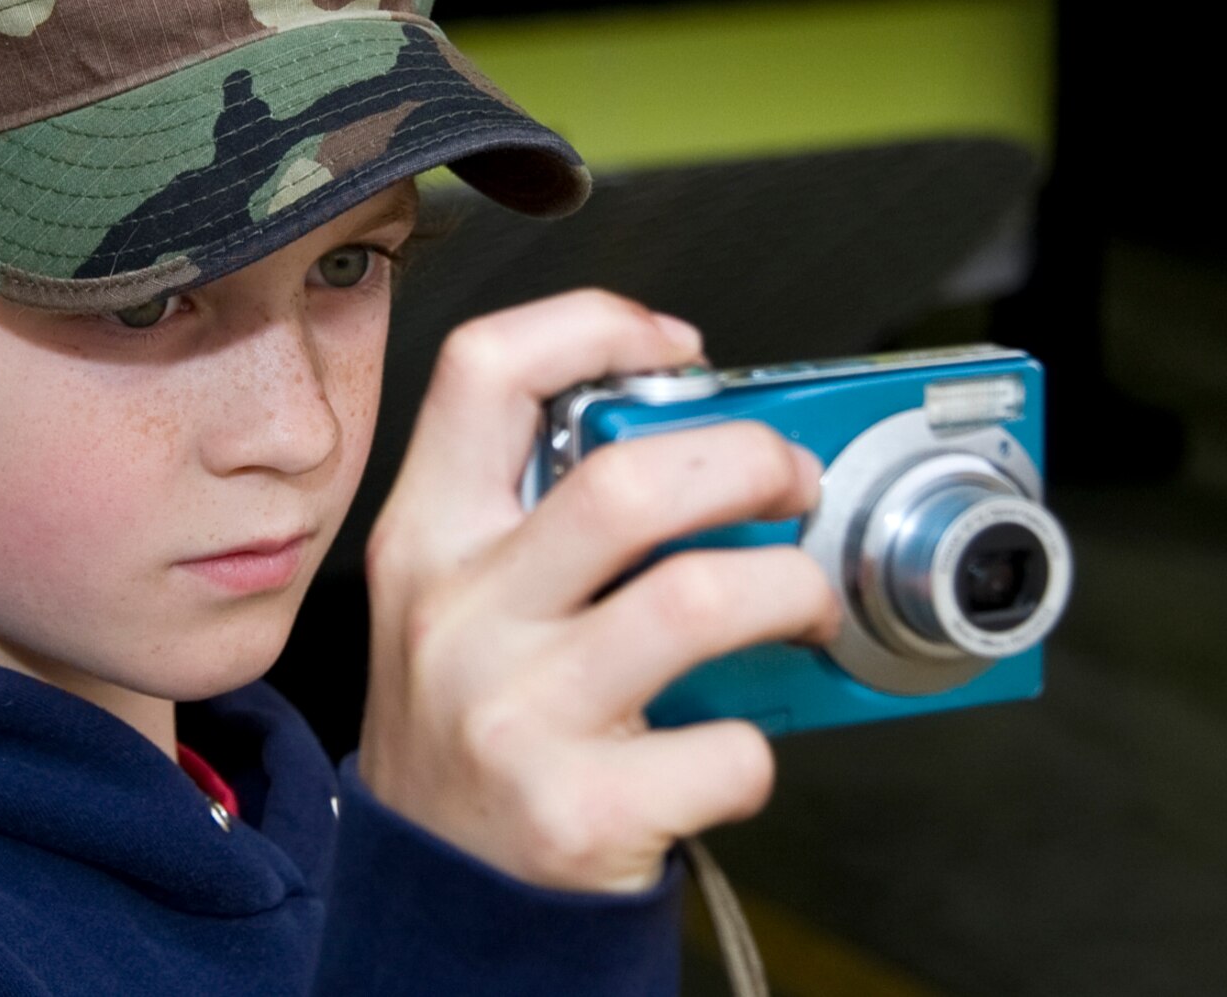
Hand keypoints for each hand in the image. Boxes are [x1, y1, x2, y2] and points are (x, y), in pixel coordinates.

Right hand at [357, 290, 838, 893]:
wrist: (434, 901)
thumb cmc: (471, 729)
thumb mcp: (457, 601)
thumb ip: (537, 515)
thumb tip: (705, 437)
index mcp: (427, 539)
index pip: (484, 370)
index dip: (595, 324)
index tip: (678, 346)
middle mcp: (459, 616)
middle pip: (629, 478)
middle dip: (752, 458)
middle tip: (792, 480)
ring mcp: (515, 714)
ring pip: (699, 598)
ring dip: (790, 588)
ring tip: (799, 601)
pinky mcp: (578, 810)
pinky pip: (727, 748)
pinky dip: (760, 746)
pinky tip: (731, 746)